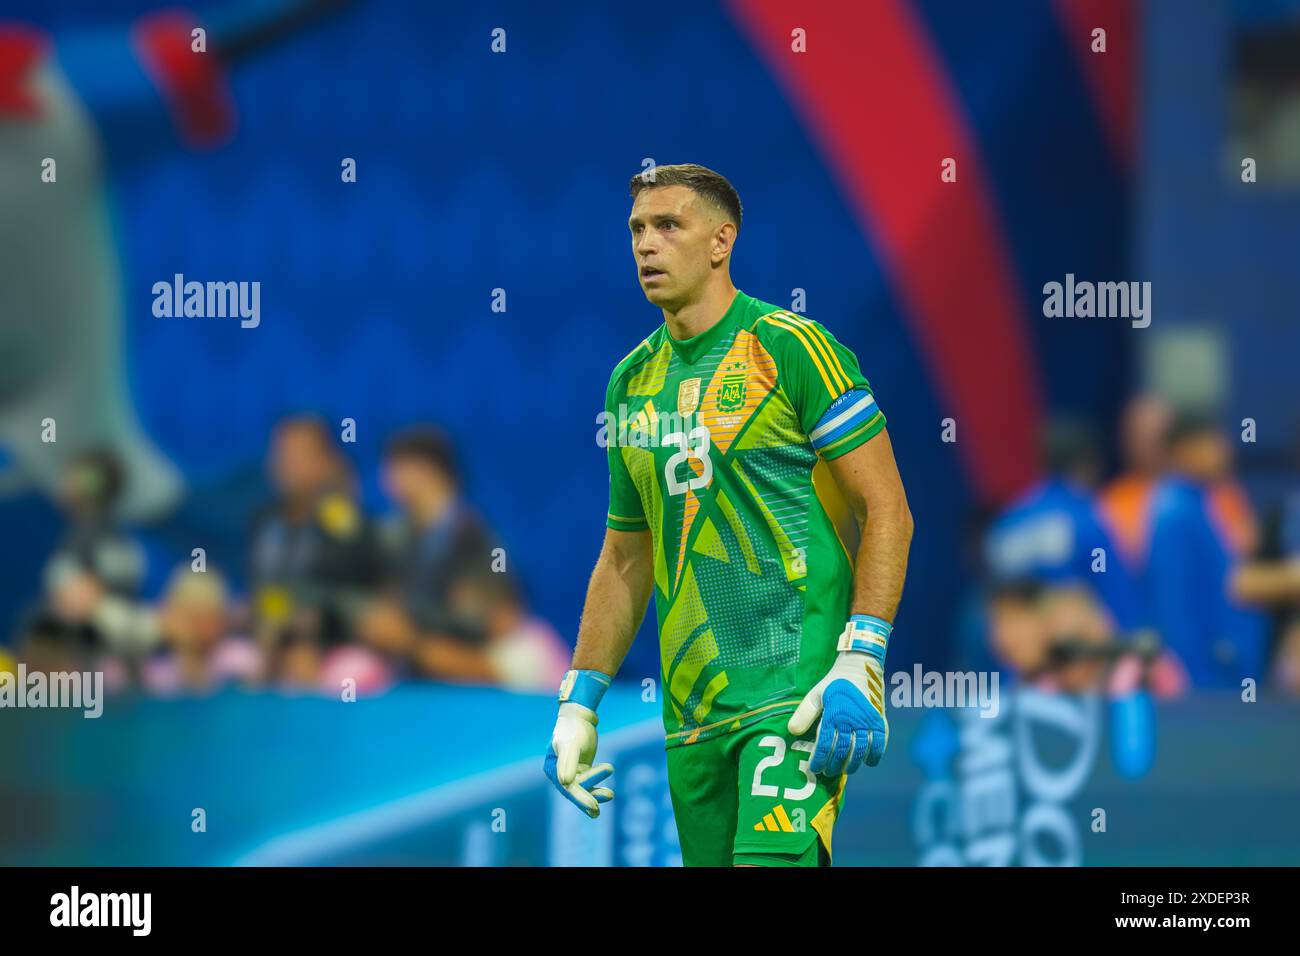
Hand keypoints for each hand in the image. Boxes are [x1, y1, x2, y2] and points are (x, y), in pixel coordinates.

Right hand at [544, 702, 613, 816]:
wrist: (579, 716)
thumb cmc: (573, 729)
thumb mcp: (571, 744)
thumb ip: (568, 763)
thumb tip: (565, 783)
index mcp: (553, 769)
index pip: (567, 788)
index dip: (580, 798)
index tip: (594, 805)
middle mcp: (559, 773)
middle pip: (574, 791)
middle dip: (587, 800)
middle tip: (597, 811)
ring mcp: (570, 772)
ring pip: (583, 788)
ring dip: (595, 794)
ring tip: (610, 795)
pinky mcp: (581, 770)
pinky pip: (589, 783)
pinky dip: (597, 787)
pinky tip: (608, 793)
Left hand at [789, 616, 890, 775]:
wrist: (860, 665)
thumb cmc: (834, 681)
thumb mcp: (815, 694)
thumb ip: (804, 714)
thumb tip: (793, 732)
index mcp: (835, 714)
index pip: (825, 744)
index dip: (819, 759)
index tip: (814, 769)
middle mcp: (852, 720)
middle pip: (843, 751)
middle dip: (834, 765)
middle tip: (828, 773)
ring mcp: (868, 721)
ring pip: (861, 750)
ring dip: (853, 763)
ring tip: (846, 770)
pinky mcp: (880, 719)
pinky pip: (880, 743)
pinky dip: (875, 755)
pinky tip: (869, 762)